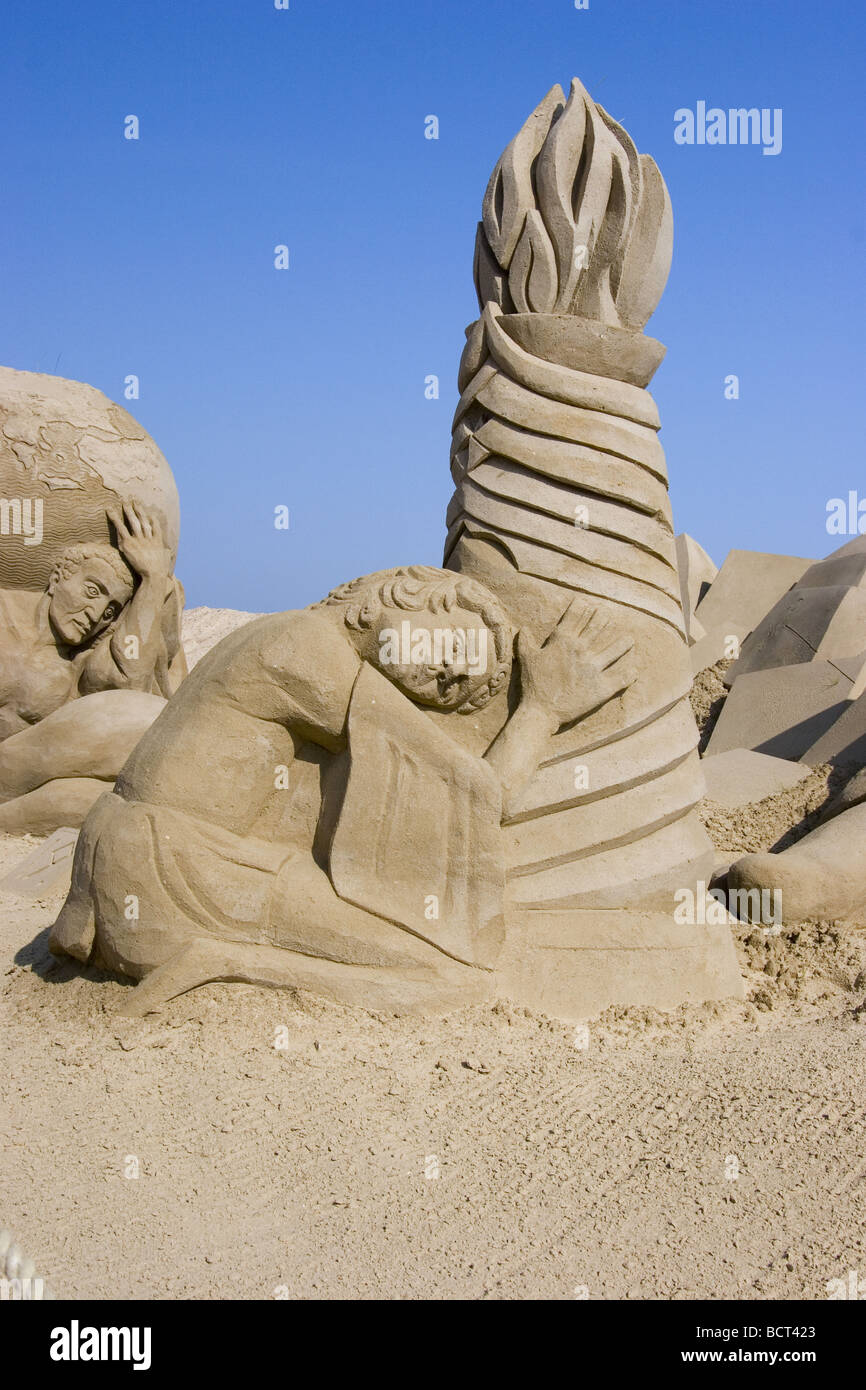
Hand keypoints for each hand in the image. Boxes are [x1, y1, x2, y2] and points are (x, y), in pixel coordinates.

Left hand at [107, 502, 170, 581]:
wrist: (154, 574)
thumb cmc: (160, 571)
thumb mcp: (166, 561)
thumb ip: (166, 555)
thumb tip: (168, 553)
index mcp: (158, 542)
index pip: (155, 527)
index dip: (153, 520)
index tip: (150, 515)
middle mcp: (148, 538)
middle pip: (143, 521)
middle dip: (139, 510)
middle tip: (135, 501)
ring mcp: (138, 540)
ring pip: (133, 522)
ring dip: (129, 511)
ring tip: (125, 502)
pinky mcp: (129, 543)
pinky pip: (120, 529)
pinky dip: (115, 519)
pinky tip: (110, 511)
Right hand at [517, 600, 633, 727]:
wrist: (541, 711)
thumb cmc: (533, 684)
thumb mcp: (527, 659)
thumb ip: (526, 642)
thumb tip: (522, 628)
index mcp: (563, 642)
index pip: (575, 619)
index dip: (581, 609)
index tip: (587, 603)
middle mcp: (581, 651)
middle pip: (597, 629)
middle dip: (603, 620)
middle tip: (609, 615)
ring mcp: (594, 668)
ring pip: (615, 650)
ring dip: (623, 643)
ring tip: (630, 640)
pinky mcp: (601, 687)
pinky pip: (620, 678)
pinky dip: (629, 675)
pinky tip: (634, 671)